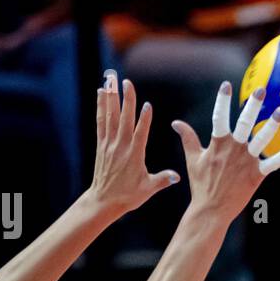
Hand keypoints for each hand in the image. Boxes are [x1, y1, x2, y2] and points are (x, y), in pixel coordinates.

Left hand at [85, 72, 180, 216]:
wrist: (104, 201)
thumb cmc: (128, 196)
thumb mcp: (148, 189)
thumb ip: (162, 180)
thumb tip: (178, 176)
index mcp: (134, 155)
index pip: (140, 133)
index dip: (144, 119)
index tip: (148, 105)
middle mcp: (120, 146)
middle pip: (123, 118)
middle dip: (126, 99)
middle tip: (126, 81)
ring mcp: (110, 144)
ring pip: (110, 115)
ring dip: (111, 96)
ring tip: (111, 79)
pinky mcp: (102, 144)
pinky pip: (101, 121)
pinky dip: (101, 106)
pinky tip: (101, 93)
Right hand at [172, 82, 279, 221]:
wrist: (211, 209)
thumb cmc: (201, 184)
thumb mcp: (193, 159)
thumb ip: (187, 138)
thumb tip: (175, 122)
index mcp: (218, 143)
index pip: (220, 116)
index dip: (222, 100)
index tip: (226, 85)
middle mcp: (234, 149)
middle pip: (245, 122)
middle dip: (253, 104)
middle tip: (261, 89)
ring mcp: (246, 161)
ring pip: (262, 139)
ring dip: (272, 125)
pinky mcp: (256, 174)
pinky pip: (272, 164)